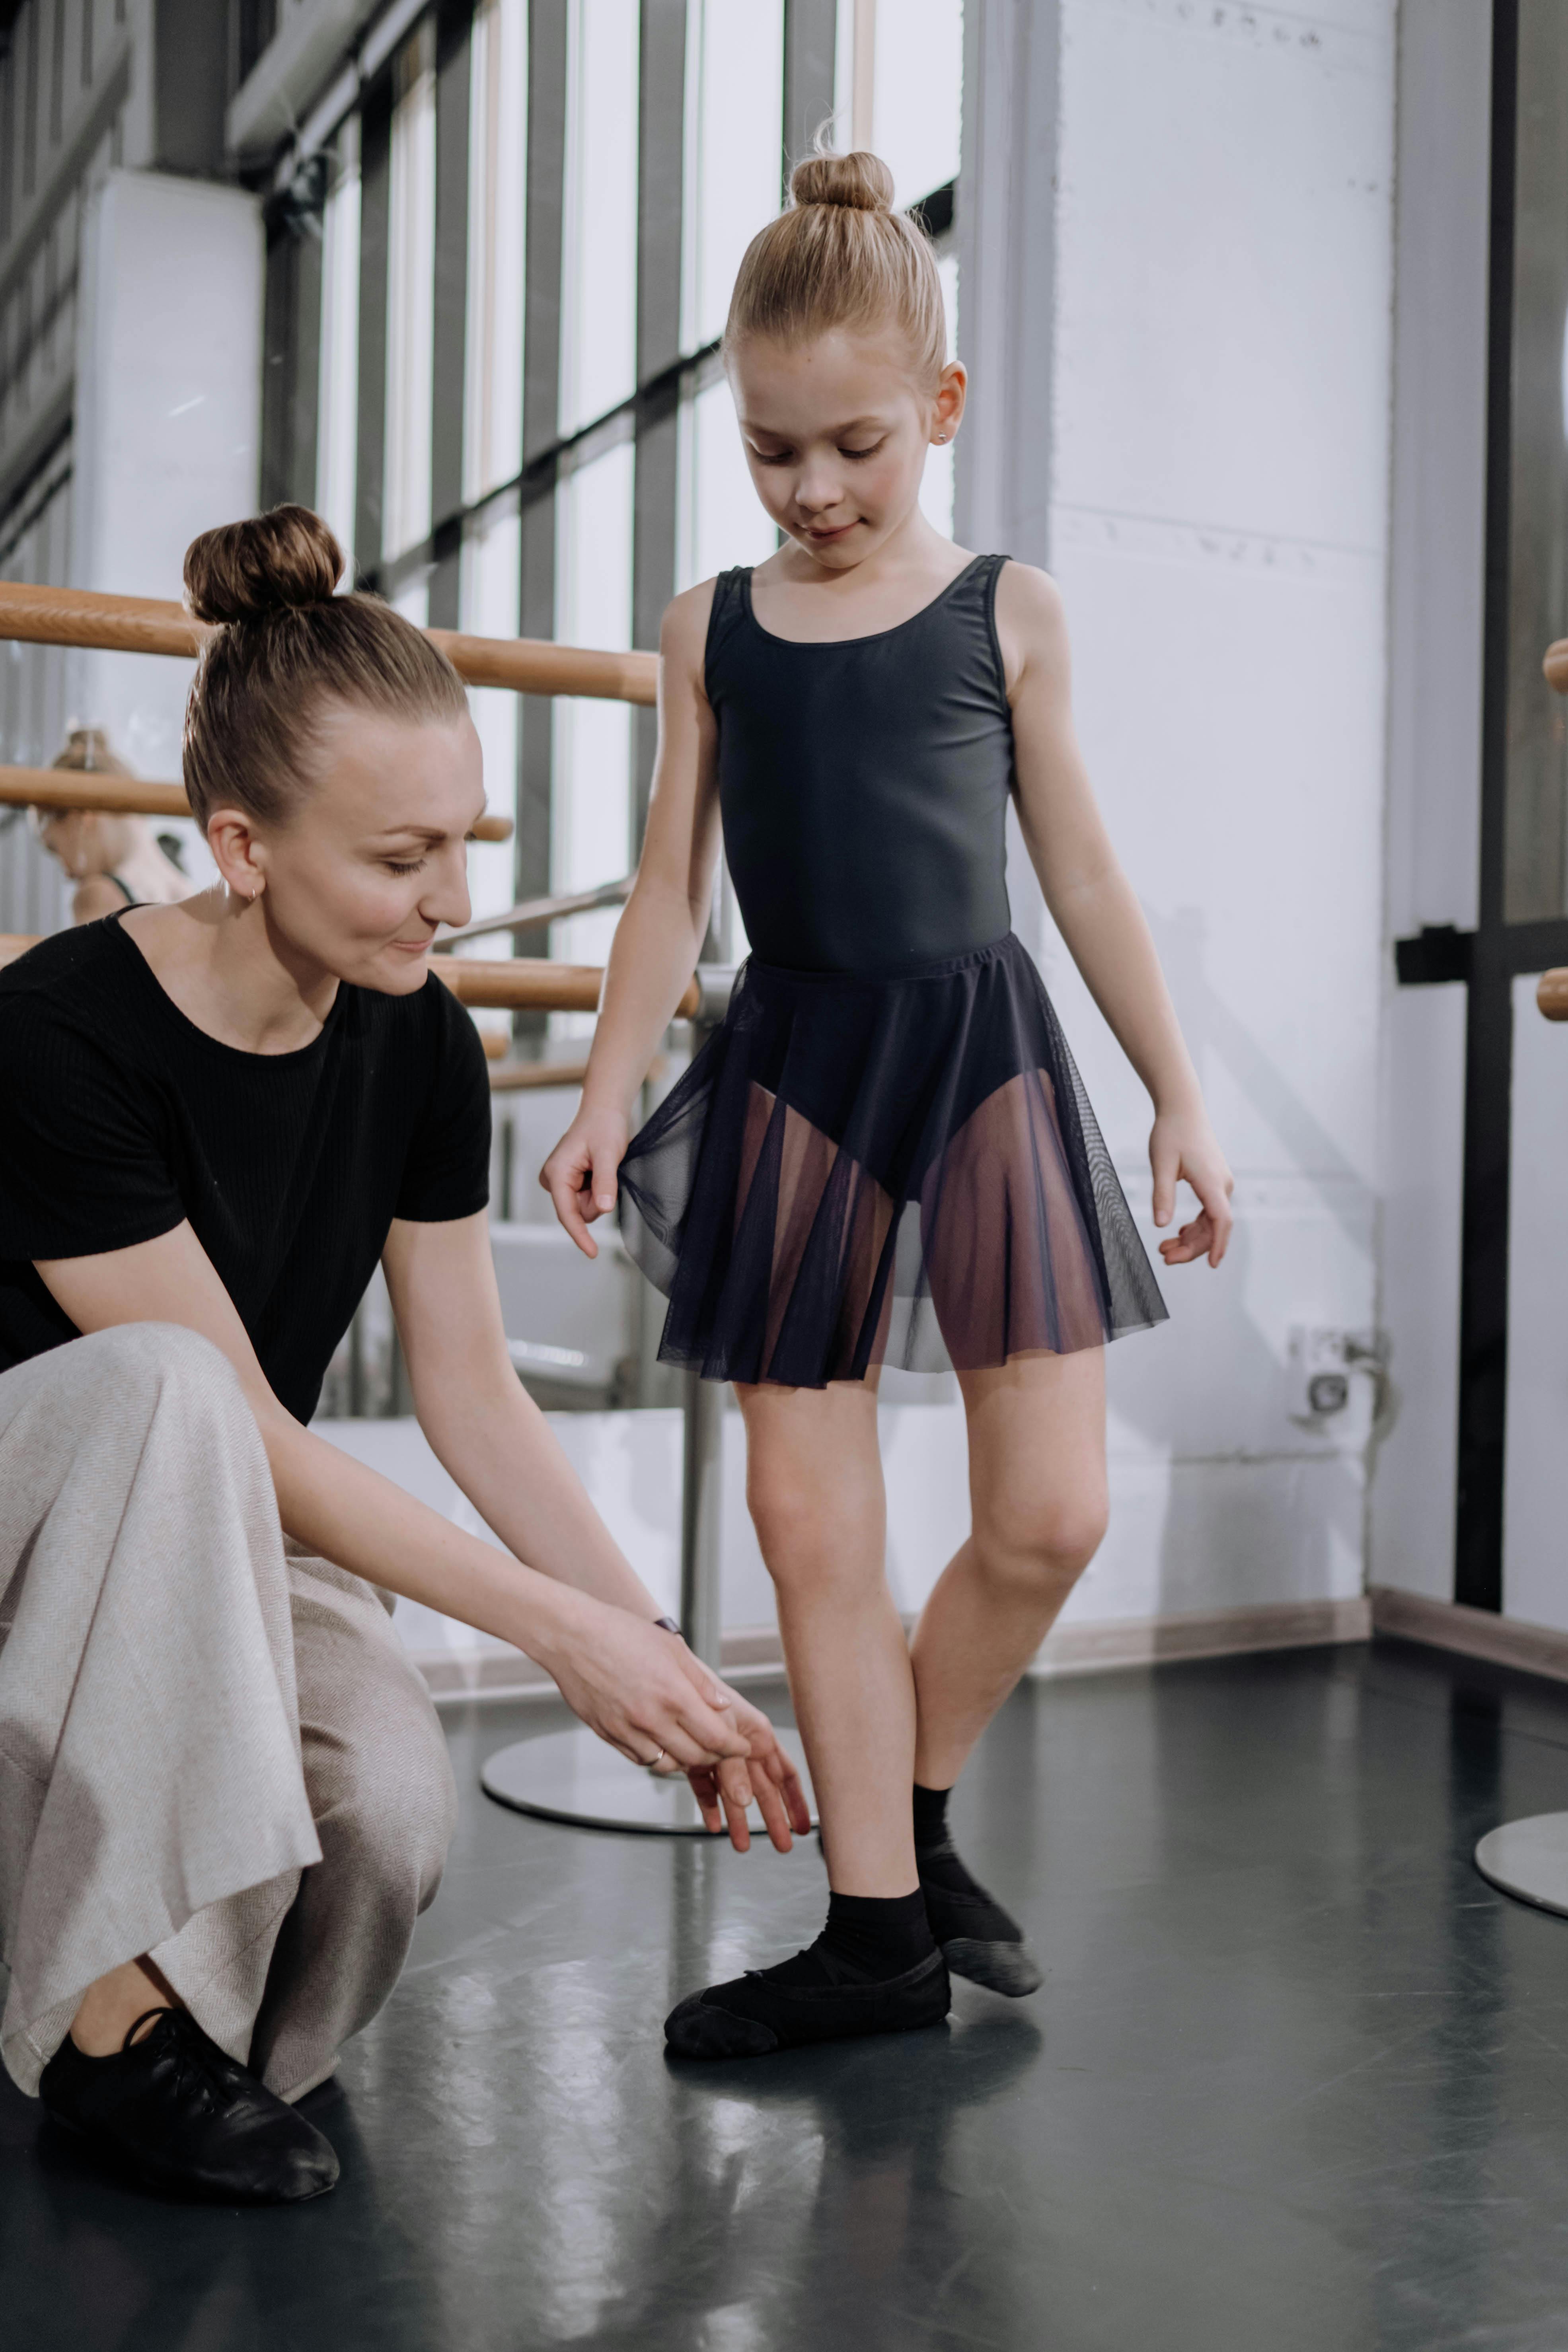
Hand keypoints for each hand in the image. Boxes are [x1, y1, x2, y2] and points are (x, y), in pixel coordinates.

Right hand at [540, 1106, 630, 1259]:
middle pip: (579, 1212)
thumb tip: (603, 1209)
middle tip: (606, 1170)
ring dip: (598, 1193)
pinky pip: (586, 1199)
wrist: (603, 1113)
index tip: (592, 1252)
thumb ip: (605, 1182)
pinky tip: (597, 1170)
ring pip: (584, 1207)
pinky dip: (597, 1189)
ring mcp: (559, 1182)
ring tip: (601, 1167)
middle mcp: (553, 1179)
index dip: (580, 1234)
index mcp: (557, 1173)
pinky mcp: (567, 1183)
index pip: (567, 1213)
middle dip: (597, 1199)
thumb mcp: (608, 1154)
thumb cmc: (604, 1127)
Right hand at [543, 1597, 754, 1795]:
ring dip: (686, 1761)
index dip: (735, 1748)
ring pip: (668, 1765)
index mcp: (673, 1694)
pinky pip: (640, 1759)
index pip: (716, 1738)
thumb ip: (700, 1682)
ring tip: (694, 1747)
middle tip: (723, 1750)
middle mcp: (651, 1718)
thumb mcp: (671, 1647)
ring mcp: (627, 1730)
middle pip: (696, 1757)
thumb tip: (721, 1706)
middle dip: (716, 1757)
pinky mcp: (608, 1735)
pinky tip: (662, 1743)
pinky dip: (657, 1757)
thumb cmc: (618, 1633)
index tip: (743, 1748)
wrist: (571, 1636)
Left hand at [679, 1681, 812, 1852]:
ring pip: (734, 1793)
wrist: (668, 1678)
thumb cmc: (702, 1693)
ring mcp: (720, 1754)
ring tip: (740, 1845)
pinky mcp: (697, 1759)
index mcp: (757, 1735)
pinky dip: (709, 1806)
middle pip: (762, 1788)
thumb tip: (744, 1800)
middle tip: (781, 1845)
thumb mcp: (724, 1731)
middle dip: (773, 1819)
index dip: (795, 1800)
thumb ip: (734, 1767)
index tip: (803, 1825)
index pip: (784, 1773)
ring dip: (738, 1820)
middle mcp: (741, 1745)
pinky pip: (707, 1787)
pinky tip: (712, 1824)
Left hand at [1150, 1106, 1232, 1268]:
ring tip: (1165, 1249)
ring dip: (1191, 1238)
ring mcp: (1220, 1183)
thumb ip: (1162, 1195)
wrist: (1183, 1109)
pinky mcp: (1214, 1181)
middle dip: (1192, 1247)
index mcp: (1213, 1182)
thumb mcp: (1161, 1164)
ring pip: (1210, 1221)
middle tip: (1165, 1258)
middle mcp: (1222, 1185)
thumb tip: (1161, 1224)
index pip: (1221, 1221)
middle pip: (1214, 1227)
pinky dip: (1195, 1226)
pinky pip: (1209, 1211)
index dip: (1217, 1245)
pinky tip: (1179, 1233)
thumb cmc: (1171, 1132)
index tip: (1211, 1265)